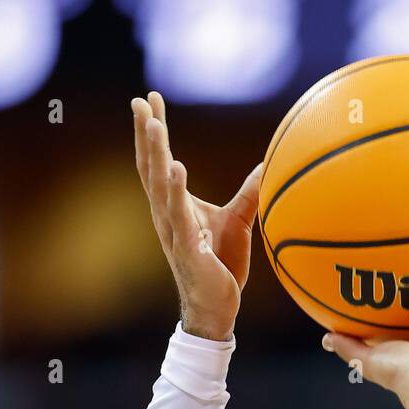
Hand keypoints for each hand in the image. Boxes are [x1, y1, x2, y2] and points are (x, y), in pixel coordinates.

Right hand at [132, 91, 259, 340]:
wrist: (217, 310)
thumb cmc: (222, 267)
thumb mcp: (239, 222)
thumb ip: (250, 193)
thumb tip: (268, 165)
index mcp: (175, 207)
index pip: (160, 162)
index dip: (154, 131)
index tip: (149, 98)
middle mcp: (167, 216)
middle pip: (151, 168)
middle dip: (146, 134)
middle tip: (141, 102)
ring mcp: (175, 234)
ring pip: (160, 188)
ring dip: (156, 154)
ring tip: (155, 125)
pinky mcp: (188, 251)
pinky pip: (179, 218)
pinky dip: (176, 192)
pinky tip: (176, 169)